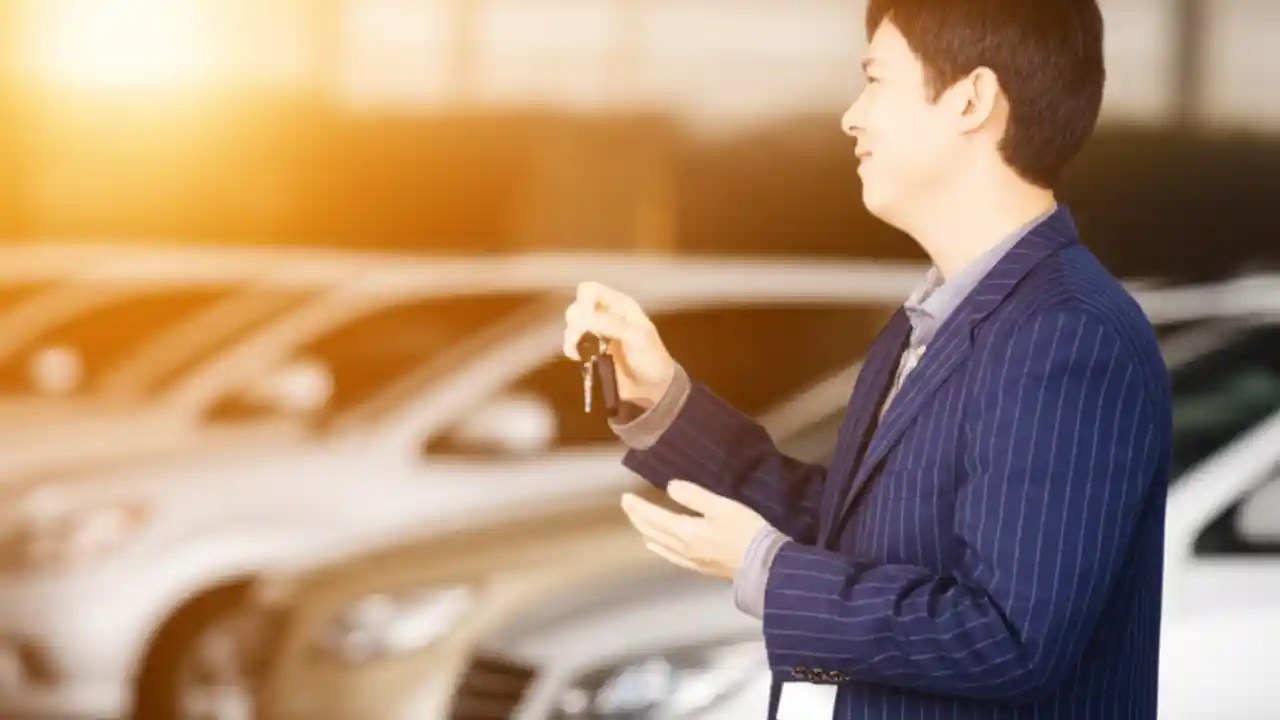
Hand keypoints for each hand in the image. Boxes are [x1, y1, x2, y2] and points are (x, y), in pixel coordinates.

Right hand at [563, 281, 676, 406]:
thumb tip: (583, 317)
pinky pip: (573, 341)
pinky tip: (576, 357)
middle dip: (576, 322)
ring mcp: (598, 331)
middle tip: (582, 338)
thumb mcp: (636, 337)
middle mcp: (606, 313)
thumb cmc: (650, 358)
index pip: (590, 290)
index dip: (582, 301)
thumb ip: (611, 324)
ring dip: (571, 336)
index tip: (585, 321)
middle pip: (578, 306)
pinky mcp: (592, 349)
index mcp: (619, 305)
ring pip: (573, 324)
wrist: (652, 386)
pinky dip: (570, 347)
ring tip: (577, 352)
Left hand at [620, 480, 769, 580]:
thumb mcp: (721, 506)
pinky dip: (658, 548)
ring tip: (637, 522)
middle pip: (651, 532)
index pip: (653, 517)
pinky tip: (656, 547)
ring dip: (645, 531)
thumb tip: (669, 487)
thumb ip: (694, 495)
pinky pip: (670, 556)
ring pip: (659, 545)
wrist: (764, 565)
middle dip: (637, 517)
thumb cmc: (744, 530)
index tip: (625, 497)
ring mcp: (690, 560)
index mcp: (685, 530)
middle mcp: (682, 547)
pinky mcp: (700, 568)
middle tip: (627, 505)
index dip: (638, 507)